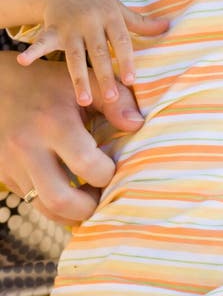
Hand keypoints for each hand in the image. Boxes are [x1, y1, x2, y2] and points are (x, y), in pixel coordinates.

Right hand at [0, 51, 142, 223]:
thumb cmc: (47, 83)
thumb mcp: (82, 82)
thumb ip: (115, 100)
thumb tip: (137, 125)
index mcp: (54, 124)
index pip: (87, 166)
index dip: (108, 173)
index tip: (113, 165)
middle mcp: (29, 148)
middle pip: (60, 200)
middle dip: (88, 207)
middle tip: (101, 194)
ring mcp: (13, 165)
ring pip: (43, 209)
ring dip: (70, 212)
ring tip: (86, 196)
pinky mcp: (5, 175)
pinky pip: (32, 201)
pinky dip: (53, 203)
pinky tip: (67, 189)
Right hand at [17, 0, 168, 105]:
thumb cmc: (97, 4)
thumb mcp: (119, 10)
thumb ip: (141, 23)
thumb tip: (168, 27)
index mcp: (111, 16)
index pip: (121, 41)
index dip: (126, 59)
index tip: (131, 80)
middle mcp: (91, 21)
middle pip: (99, 52)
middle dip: (104, 75)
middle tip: (111, 98)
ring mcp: (70, 26)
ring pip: (75, 55)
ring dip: (78, 77)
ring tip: (84, 100)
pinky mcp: (52, 29)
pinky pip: (42, 41)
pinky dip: (33, 51)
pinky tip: (23, 62)